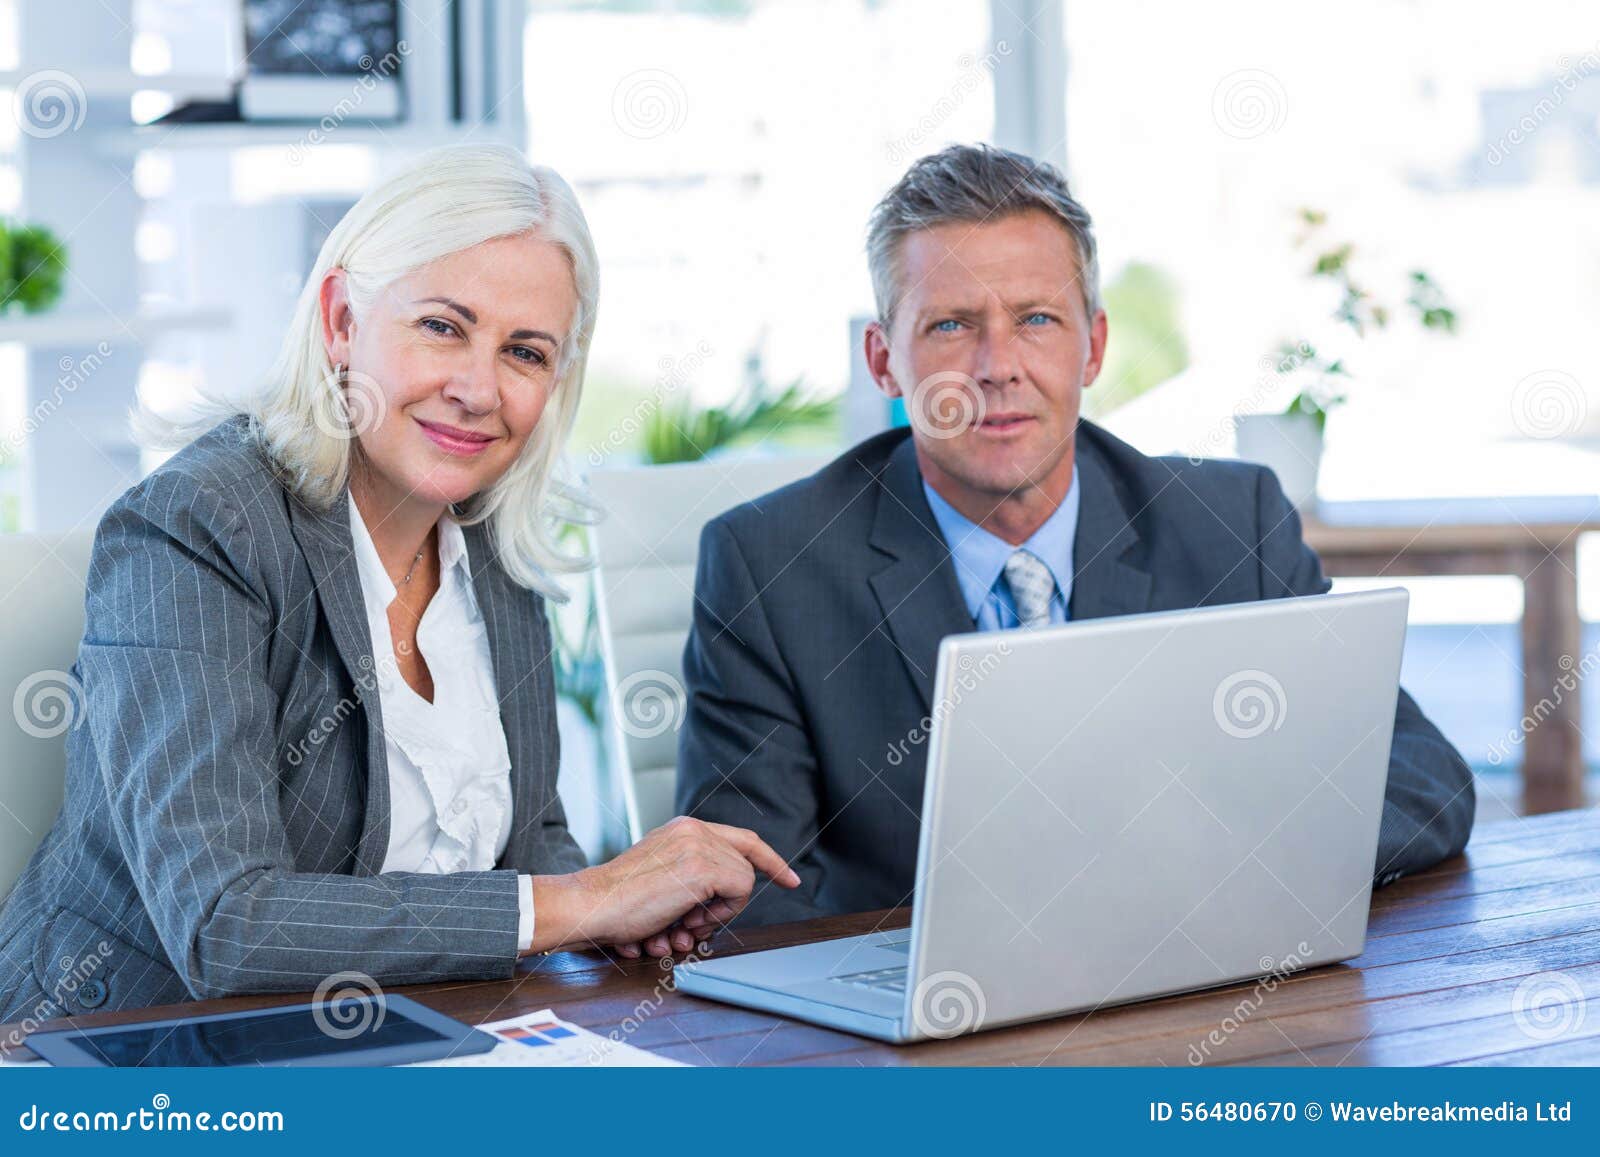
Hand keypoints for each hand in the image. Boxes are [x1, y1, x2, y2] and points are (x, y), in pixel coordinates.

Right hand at [525, 817, 799, 955]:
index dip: (770, 860)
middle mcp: (693, 829)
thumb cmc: (615, 904)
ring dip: (714, 918)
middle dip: (726, 907)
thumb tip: (717, 905)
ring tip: (676, 929)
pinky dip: (717, 917)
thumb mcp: (659, 879)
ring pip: (742, 885)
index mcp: (683, 829)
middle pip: (745, 867)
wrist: (590, 906)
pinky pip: (739, 893)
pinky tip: (680, 925)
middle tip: (692, 927)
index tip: (791, 879)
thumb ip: (691, 880)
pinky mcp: (701, 866)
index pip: (741, 839)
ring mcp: (699, 845)